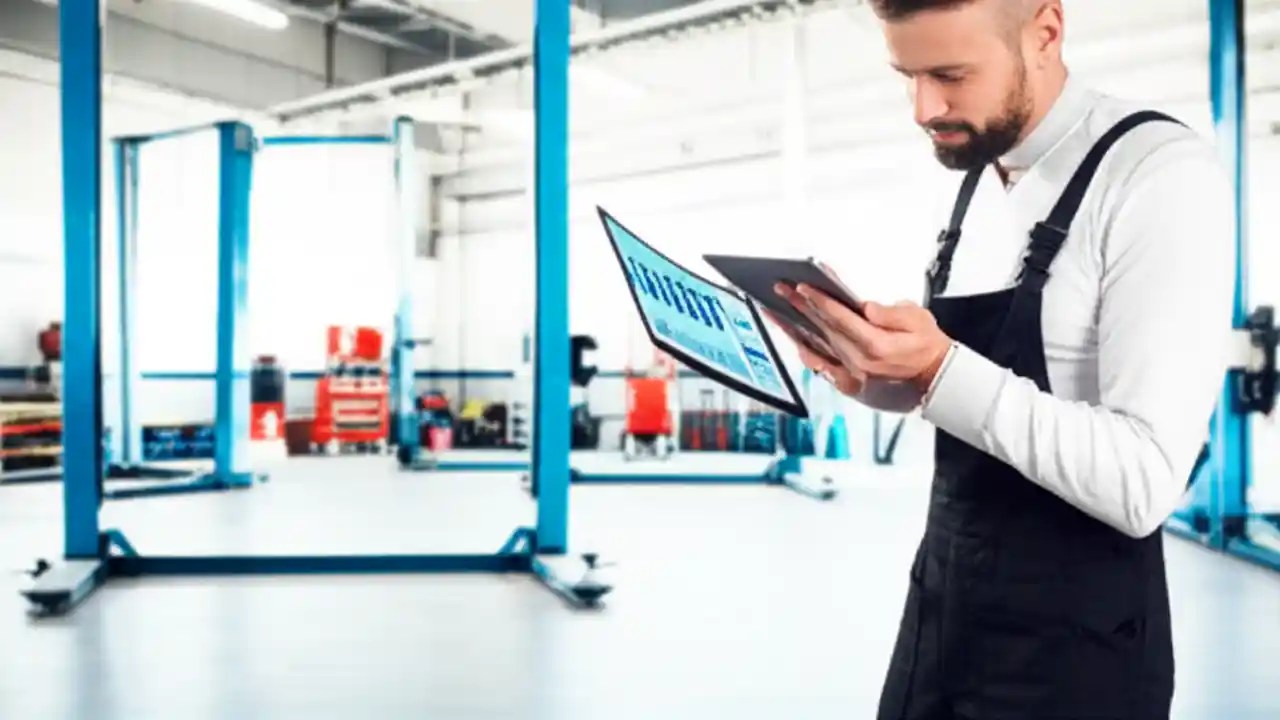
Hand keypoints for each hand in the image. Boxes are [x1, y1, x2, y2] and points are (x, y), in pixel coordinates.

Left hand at [779, 284, 951, 392]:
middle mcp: (859, 362)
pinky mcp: (850, 385)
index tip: (801, 287)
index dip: (818, 300)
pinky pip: (821, 368)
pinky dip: (806, 353)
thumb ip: (891, 313)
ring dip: (793, 328)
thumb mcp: (919, 320)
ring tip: (775, 311)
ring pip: (816, 348)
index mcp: (876, 344)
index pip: (840, 317)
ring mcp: (852, 376)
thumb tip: (866, 308)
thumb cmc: (928, 347)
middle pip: (822, 328)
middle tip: (780, 288)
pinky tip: (794, 339)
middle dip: (799, 306)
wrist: (937, 382)